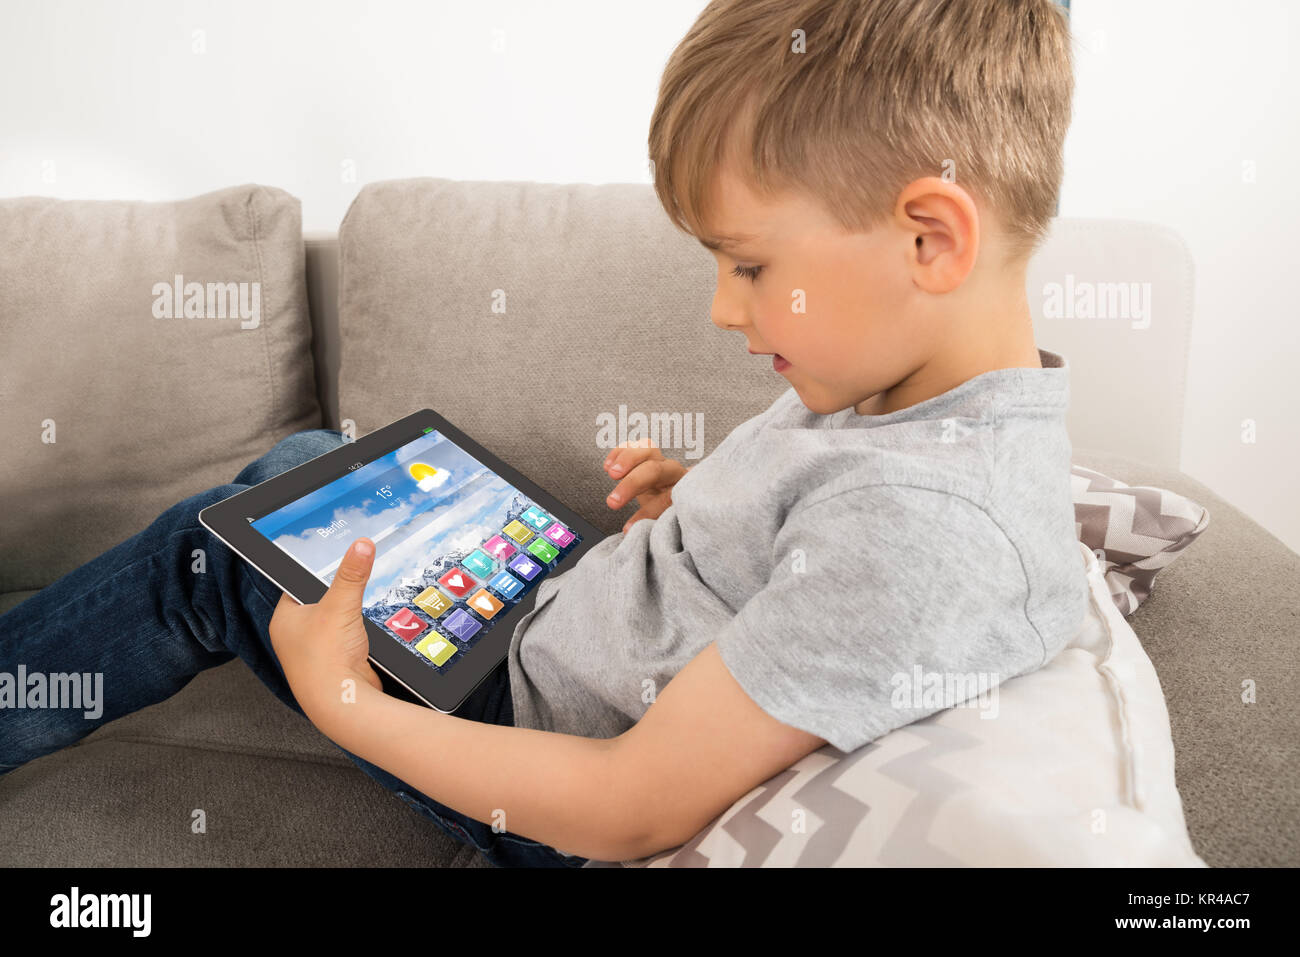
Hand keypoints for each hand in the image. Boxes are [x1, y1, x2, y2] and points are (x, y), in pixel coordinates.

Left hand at [268, 538, 383, 721]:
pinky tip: (366, 635)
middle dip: (338, 597)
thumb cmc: (325, 660)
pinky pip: (348, 640)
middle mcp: (295, 637)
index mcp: (284, 620)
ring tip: (358, 613)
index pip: (297, 586)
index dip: (315, 573)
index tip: (332, 560)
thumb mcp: (341, 605)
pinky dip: (359, 636)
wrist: (342, 702)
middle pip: (320, 604)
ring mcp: (315, 652)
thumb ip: (352, 574)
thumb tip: (361, 545)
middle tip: (352, 584)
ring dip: (350, 618)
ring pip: (336, 623)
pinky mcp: (335, 664)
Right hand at [602, 438, 689, 531]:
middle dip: (632, 483)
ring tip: (611, 473)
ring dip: (627, 459)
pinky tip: (608, 465)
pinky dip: (620, 452)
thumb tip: (632, 531)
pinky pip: (635, 446)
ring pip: (648, 450)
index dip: (647, 513)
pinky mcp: (648, 456)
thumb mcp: (667, 522)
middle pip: (656, 470)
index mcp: (683, 491)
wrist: (680, 494)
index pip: (667, 498)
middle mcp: (674, 473)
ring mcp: (661, 462)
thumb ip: (655, 523)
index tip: (628, 528)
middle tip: (613, 501)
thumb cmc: (672, 512)